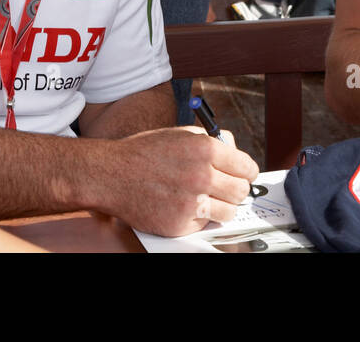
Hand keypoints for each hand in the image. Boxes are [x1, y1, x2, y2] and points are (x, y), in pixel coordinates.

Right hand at [95, 126, 258, 236]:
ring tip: (207, 198)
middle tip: (225, 188)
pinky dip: (200, 218)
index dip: (247, 172)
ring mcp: (191, 202)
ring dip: (222, 206)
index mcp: (205, 149)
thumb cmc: (144, 152)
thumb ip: (211, 142)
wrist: (111, 174)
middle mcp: (201, 175)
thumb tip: (235, 154)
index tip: (244, 176)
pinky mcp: (179, 224)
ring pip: (229, 211)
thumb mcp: (182, 134)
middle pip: (242, 191)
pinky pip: (206, 224)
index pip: (247, 167)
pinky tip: (186, 205)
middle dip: (236, 189)